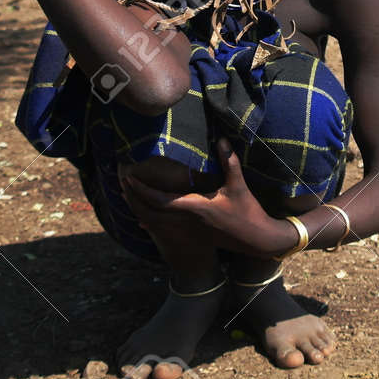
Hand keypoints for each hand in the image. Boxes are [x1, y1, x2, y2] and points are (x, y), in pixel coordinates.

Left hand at [119, 138, 293, 256]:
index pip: (160, 200)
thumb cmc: (248, 211)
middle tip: (121, 184)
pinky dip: (151, 222)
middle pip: (151, 212)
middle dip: (134, 199)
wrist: (256, 240)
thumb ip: (228, 161)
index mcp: (195, 207)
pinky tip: (142, 221)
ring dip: (139, 210)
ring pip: (155, 223)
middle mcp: (187, 221)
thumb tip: (221, 138)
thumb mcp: (238, 185)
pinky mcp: (192, 236)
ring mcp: (188, 231)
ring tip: (128, 197)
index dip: (142, 190)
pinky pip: (164, 230)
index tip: (128, 178)